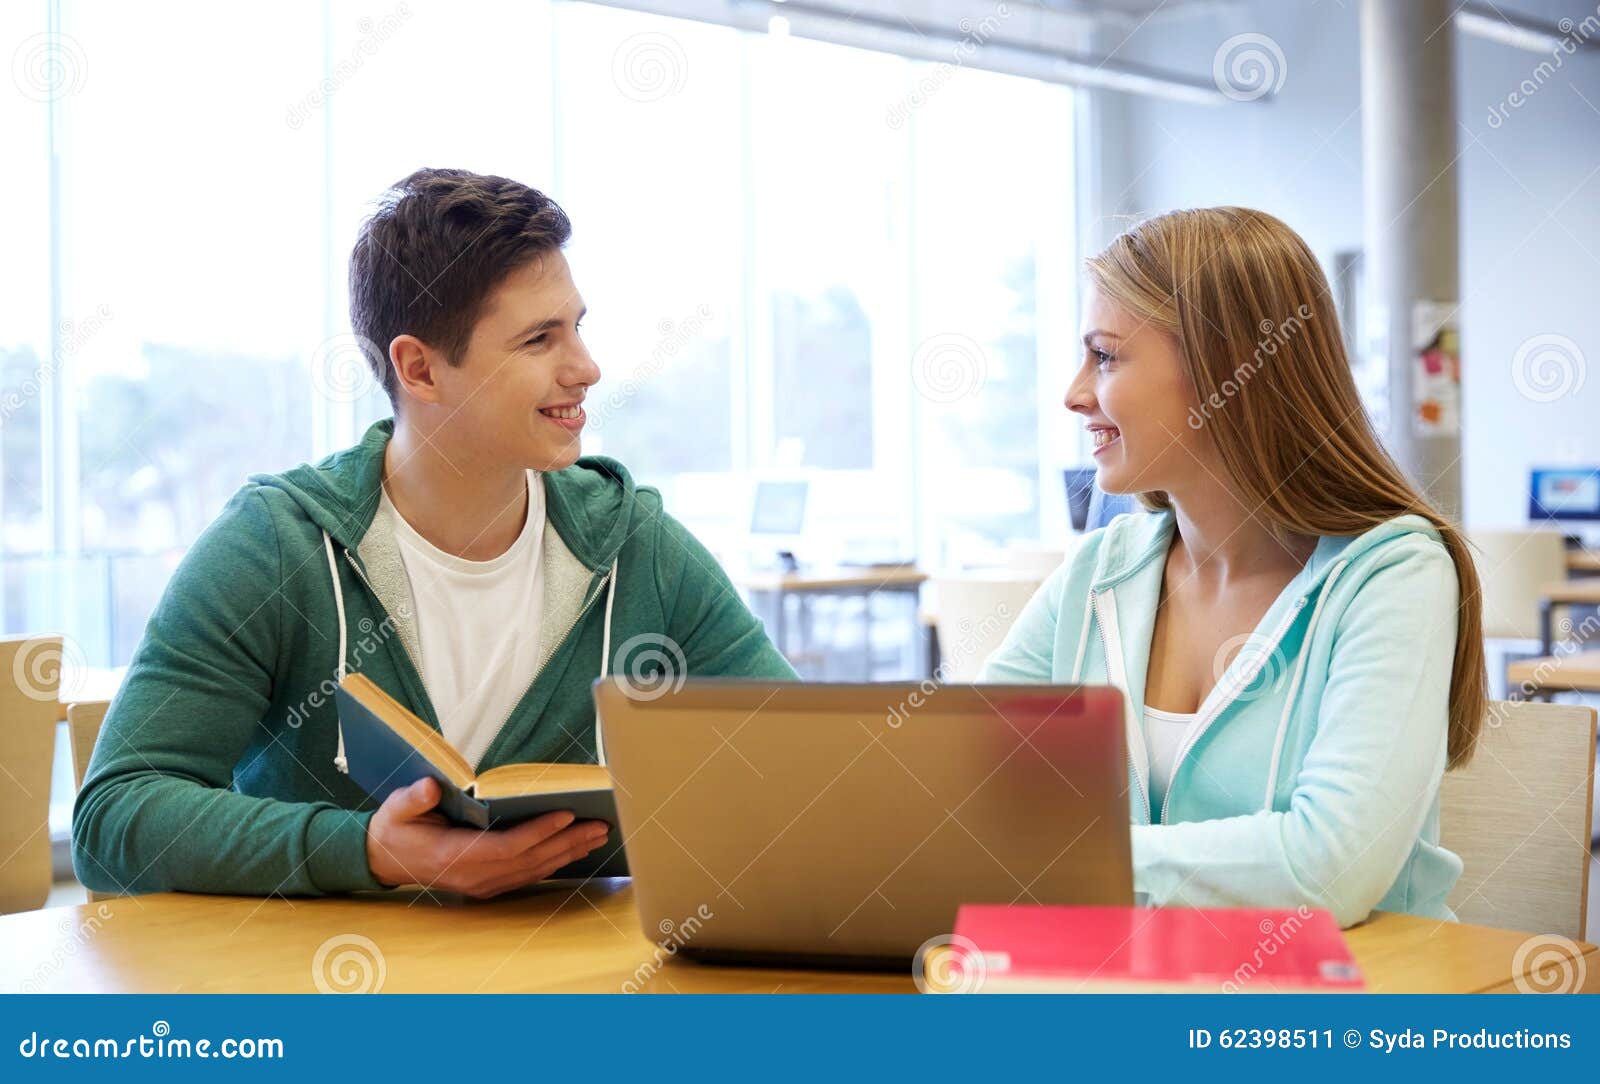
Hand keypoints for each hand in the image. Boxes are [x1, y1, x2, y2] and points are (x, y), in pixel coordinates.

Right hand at [365, 778, 609, 897]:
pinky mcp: (488, 883)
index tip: (566, 814)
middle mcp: (475, 876)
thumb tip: (431, 788)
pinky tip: (574, 849)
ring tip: (597, 835)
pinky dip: (554, 861)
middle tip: (599, 825)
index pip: (506, 847)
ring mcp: (483, 884)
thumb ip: (414, 799)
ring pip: (533, 870)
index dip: (539, 832)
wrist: (384, 859)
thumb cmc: (396, 828)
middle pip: (530, 860)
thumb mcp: (397, 809)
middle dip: (567, 842)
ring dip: (568, 852)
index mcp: (455, 856)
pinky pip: (527, 874)